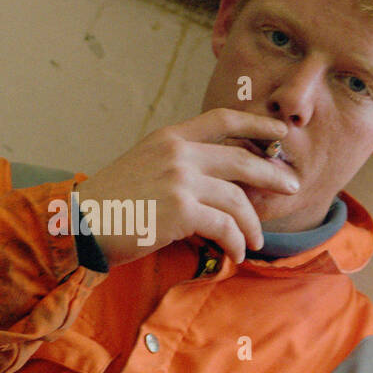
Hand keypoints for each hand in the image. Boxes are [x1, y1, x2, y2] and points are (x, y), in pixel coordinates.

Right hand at [78, 108, 298, 265]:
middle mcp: (178, 153)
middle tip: (291, 187)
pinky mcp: (181, 210)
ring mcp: (180, 180)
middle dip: (273, 174)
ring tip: (254, 241)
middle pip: (242, 158)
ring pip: (238, 199)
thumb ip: (181, 164)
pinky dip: (237, 242)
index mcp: (171, 137)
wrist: (80, 222)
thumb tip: (222, 181)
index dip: (257, 121)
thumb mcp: (146, 165)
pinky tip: (236, 253)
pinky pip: (226, 226)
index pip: (222, 119)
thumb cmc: (114, 202)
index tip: (281, 129)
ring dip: (252, 224)